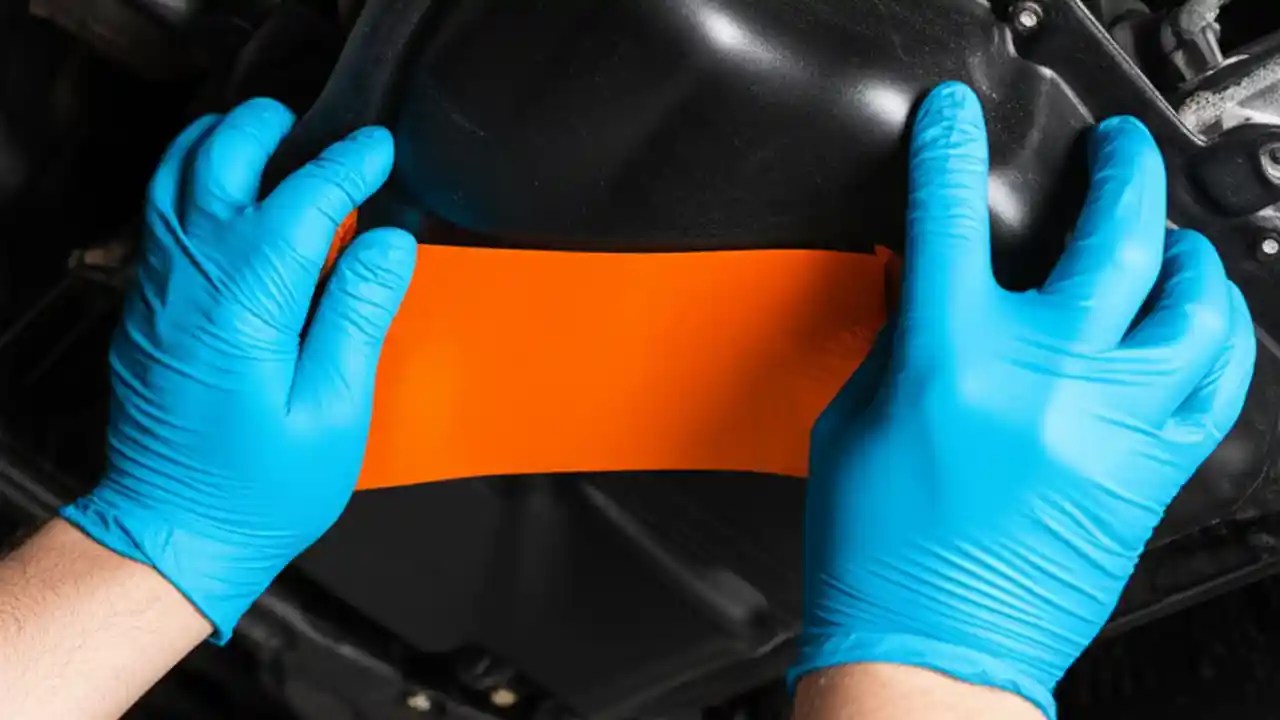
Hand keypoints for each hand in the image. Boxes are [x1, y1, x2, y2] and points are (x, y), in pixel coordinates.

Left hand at [61, 98, 416, 640]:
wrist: (173, 531)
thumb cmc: (257, 487)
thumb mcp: (334, 410)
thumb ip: (359, 315)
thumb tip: (390, 244)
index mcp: (245, 306)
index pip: (301, 201)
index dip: (347, 166)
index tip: (379, 149)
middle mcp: (189, 283)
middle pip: (219, 159)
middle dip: (273, 128)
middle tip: (322, 131)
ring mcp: (157, 290)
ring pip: (175, 174)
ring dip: (225, 141)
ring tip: (273, 139)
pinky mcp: (146, 307)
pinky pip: (161, 212)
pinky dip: (195, 178)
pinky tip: (231, 191)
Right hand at [795, 82, 1254, 716]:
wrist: (934, 645)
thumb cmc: (882, 551)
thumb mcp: (856, 423)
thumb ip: (900, 341)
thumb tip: (926, 287)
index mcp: (949, 363)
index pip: (950, 217)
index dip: (950, 149)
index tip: (953, 120)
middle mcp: (1041, 381)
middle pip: (1114, 235)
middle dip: (1119, 168)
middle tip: (1116, 152)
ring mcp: (1108, 424)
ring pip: (1193, 304)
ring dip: (1185, 255)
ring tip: (1170, 244)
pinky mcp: (1147, 471)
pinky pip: (1219, 384)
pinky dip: (1222, 337)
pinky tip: (1203, 322)